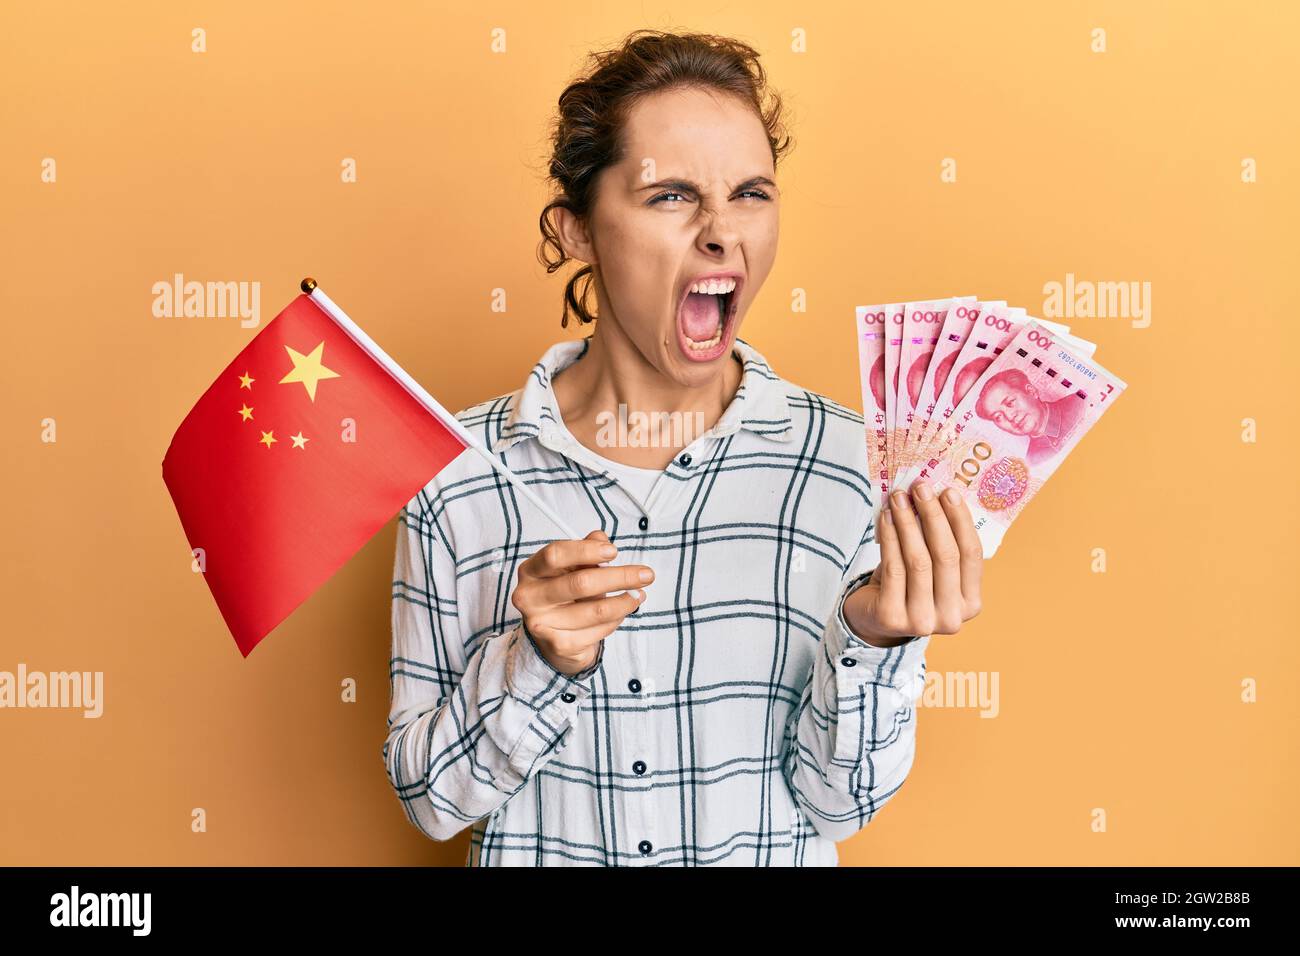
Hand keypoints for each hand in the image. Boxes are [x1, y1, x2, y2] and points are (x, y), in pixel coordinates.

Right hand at [512, 529, 653, 675]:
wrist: (553, 638)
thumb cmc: (566, 595)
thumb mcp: (573, 568)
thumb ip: (586, 552)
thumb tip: (602, 538)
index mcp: (531, 570)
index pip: (556, 554)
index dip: (586, 551)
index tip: (614, 552)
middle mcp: (530, 597)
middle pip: (580, 583)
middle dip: (619, 577)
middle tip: (646, 575)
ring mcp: (541, 623)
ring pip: (595, 610)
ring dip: (625, 602)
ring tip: (639, 595)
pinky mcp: (558, 645)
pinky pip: (598, 630)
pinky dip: (616, 620)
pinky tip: (621, 613)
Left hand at [843, 478, 983, 646]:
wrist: (874, 620)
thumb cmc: (908, 586)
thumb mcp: (930, 568)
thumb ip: (938, 542)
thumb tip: (933, 495)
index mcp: (971, 603)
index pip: (972, 554)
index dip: (961, 520)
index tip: (948, 491)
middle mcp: (952, 617)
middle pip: (946, 556)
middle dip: (933, 516)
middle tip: (921, 488)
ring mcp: (923, 621)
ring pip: (919, 561)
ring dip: (908, 522)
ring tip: (899, 497)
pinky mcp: (892, 618)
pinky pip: (893, 568)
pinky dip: (890, 538)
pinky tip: (885, 517)